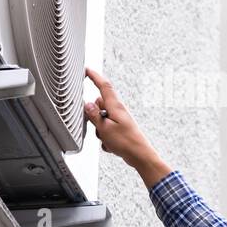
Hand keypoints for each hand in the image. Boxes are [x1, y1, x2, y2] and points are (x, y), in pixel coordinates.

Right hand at [84, 66, 171, 187]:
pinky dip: (106, 139)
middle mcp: (118, 111)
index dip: (95, 76)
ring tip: (108, 139)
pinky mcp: (120, 129)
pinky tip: (113, 146)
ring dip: (100, 131)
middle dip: (94, 116)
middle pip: (99, 105)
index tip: (86, 70)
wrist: (140, 156)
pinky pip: (106, 131)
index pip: (104, 86)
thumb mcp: (104, 128)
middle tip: (98, 128)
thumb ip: (94, 115)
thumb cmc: (126, 142)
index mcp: (115, 107)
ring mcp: (120, 120)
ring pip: (101, 120)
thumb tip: (87, 104)